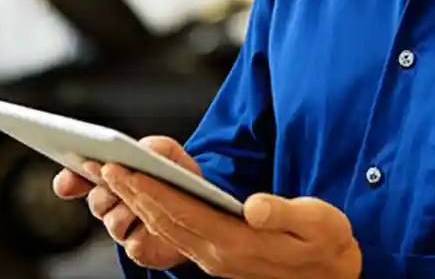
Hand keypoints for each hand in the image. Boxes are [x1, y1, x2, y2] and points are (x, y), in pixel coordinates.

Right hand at [51, 136, 189, 269]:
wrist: (201, 210)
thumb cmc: (178, 178)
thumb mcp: (170, 154)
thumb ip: (154, 146)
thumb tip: (141, 150)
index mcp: (111, 176)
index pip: (79, 177)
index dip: (71, 178)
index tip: (76, 171)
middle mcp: (112, 202)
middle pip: (96, 200)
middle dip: (106, 190)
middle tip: (113, 177)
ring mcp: (123, 226)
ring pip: (111, 221)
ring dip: (127, 210)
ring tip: (144, 201)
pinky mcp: (137, 248)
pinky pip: (131, 242)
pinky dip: (143, 231)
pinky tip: (153, 223)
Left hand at [103, 166, 361, 278]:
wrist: (332, 278)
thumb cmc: (328, 246)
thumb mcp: (320, 224)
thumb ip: (286, 212)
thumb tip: (252, 203)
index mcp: (238, 242)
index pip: (183, 212)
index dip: (149, 189)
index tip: (123, 169)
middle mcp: (218, 254)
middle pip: (165, 221)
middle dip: (132, 193)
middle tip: (102, 166)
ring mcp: (216, 259)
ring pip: (166, 229)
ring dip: (138, 203)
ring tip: (114, 180)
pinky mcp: (219, 257)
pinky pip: (176, 235)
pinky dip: (155, 215)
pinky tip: (146, 201)